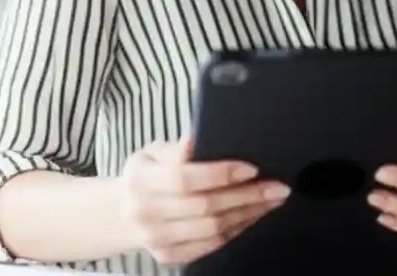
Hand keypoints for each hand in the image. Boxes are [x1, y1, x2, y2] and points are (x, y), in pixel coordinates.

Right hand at [112, 136, 288, 265]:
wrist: (120, 214)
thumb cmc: (143, 177)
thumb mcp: (151, 153)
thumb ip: (175, 149)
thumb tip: (195, 140)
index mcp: (141, 180)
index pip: (183, 178)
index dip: (219, 174)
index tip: (251, 168)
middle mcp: (147, 212)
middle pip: (205, 206)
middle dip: (247, 195)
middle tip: (276, 186)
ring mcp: (158, 239)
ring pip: (213, 229)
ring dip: (248, 214)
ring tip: (270, 200)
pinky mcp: (169, 256)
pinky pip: (212, 245)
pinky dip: (236, 229)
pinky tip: (251, 215)